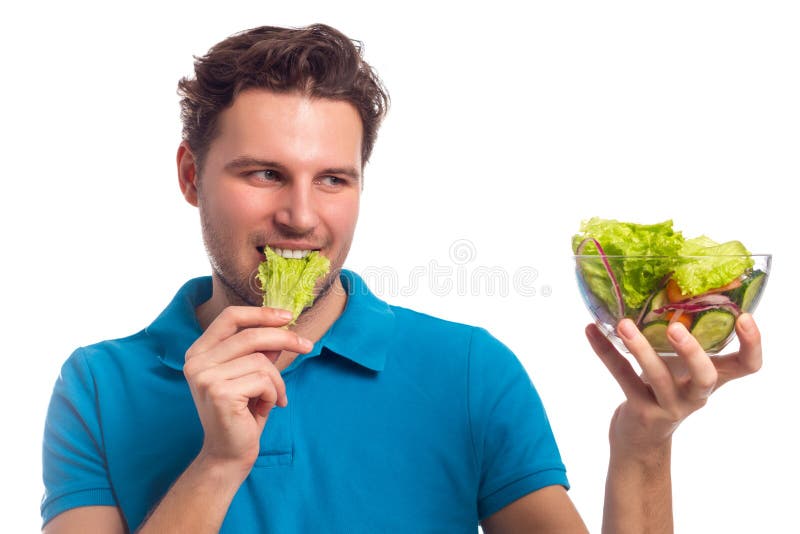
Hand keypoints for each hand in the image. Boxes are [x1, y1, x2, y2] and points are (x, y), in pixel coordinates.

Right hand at [183, 306, 313, 470]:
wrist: (229, 454)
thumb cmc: (241, 413)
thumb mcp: (249, 375)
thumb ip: (259, 351)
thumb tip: (281, 327)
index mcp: (199, 352)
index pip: (230, 317)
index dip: (261, 313)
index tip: (287, 316)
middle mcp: (196, 361)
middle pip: (251, 335)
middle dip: (285, 339)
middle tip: (307, 346)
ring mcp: (205, 377)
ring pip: (262, 361)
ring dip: (277, 381)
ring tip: (273, 398)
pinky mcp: (220, 392)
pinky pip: (264, 380)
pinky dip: (274, 393)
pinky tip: (265, 408)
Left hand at [586, 313, 761, 455]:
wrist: (641, 440)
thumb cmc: (665, 391)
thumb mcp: (680, 368)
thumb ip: (681, 338)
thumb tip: (662, 285)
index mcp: (713, 379)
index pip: (748, 366)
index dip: (753, 344)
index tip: (745, 317)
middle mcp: (696, 395)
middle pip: (705, 377)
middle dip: (692, 352)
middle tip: (676, 327)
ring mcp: (669, 406)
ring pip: (657, 377)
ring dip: (639, 349)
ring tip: (623, 324)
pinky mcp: (641, 411)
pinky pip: (622, 376)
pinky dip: (605, 351)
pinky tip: (591, 330)